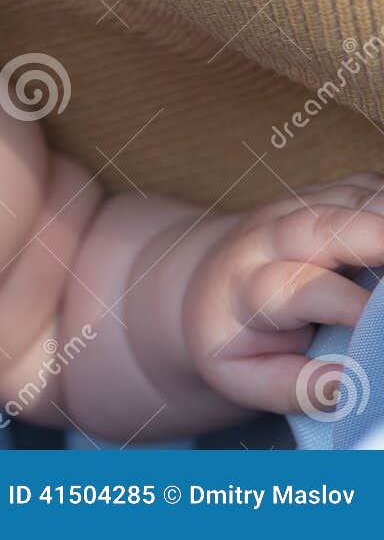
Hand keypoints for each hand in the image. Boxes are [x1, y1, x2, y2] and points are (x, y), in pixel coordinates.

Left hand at [182, 171, 383, 416]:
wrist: (207, 281)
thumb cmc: (232, 336)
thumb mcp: (239, 375)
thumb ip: (292, 386)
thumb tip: (348, 383)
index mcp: (246, 285)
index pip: (300, 290)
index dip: (346, 305)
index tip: (377, 329)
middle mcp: (271, 236)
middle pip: (325, 225)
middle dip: (377, 238)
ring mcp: (300, 207)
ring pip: (356, 197)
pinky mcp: (328, 194)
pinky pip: (373, 188)